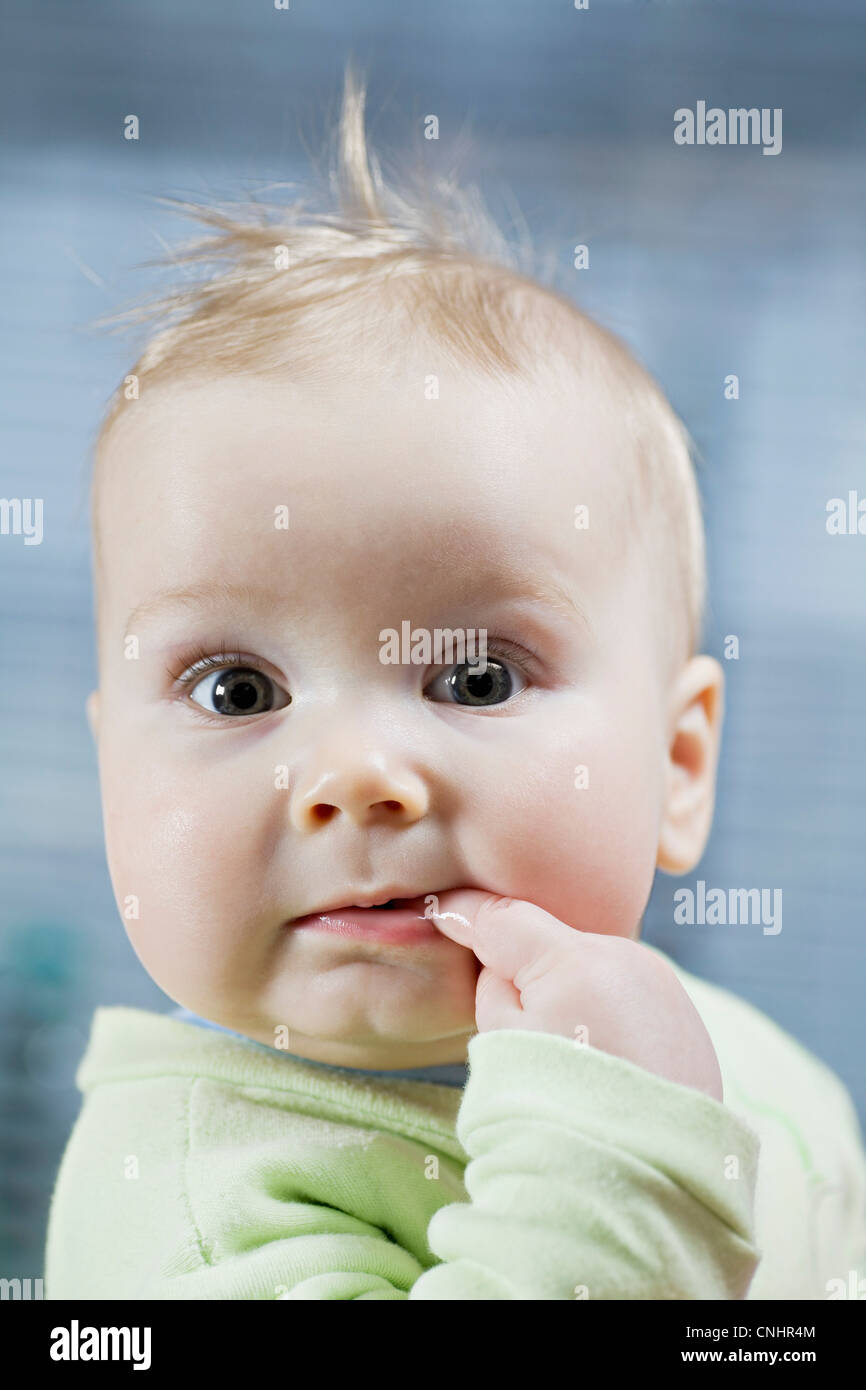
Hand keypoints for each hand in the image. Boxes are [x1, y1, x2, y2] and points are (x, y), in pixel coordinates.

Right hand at [426, 890, 722, 1101]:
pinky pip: (623, 990)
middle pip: (550, 942)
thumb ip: (493, 986)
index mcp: (572, 961)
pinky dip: (603, 1008)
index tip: (436, 910)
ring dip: (569, 987)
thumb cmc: (565, 1116)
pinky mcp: (680, 1007)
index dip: (463, 912)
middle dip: (525, 967)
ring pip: (589, 965)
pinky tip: (603, 1057)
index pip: (502, 916)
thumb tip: (505, 966)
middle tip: (513, 1024)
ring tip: (567, 1052)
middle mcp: (623, 954)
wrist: (653, 1173)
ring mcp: (659, 979)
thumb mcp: (501, 1047)